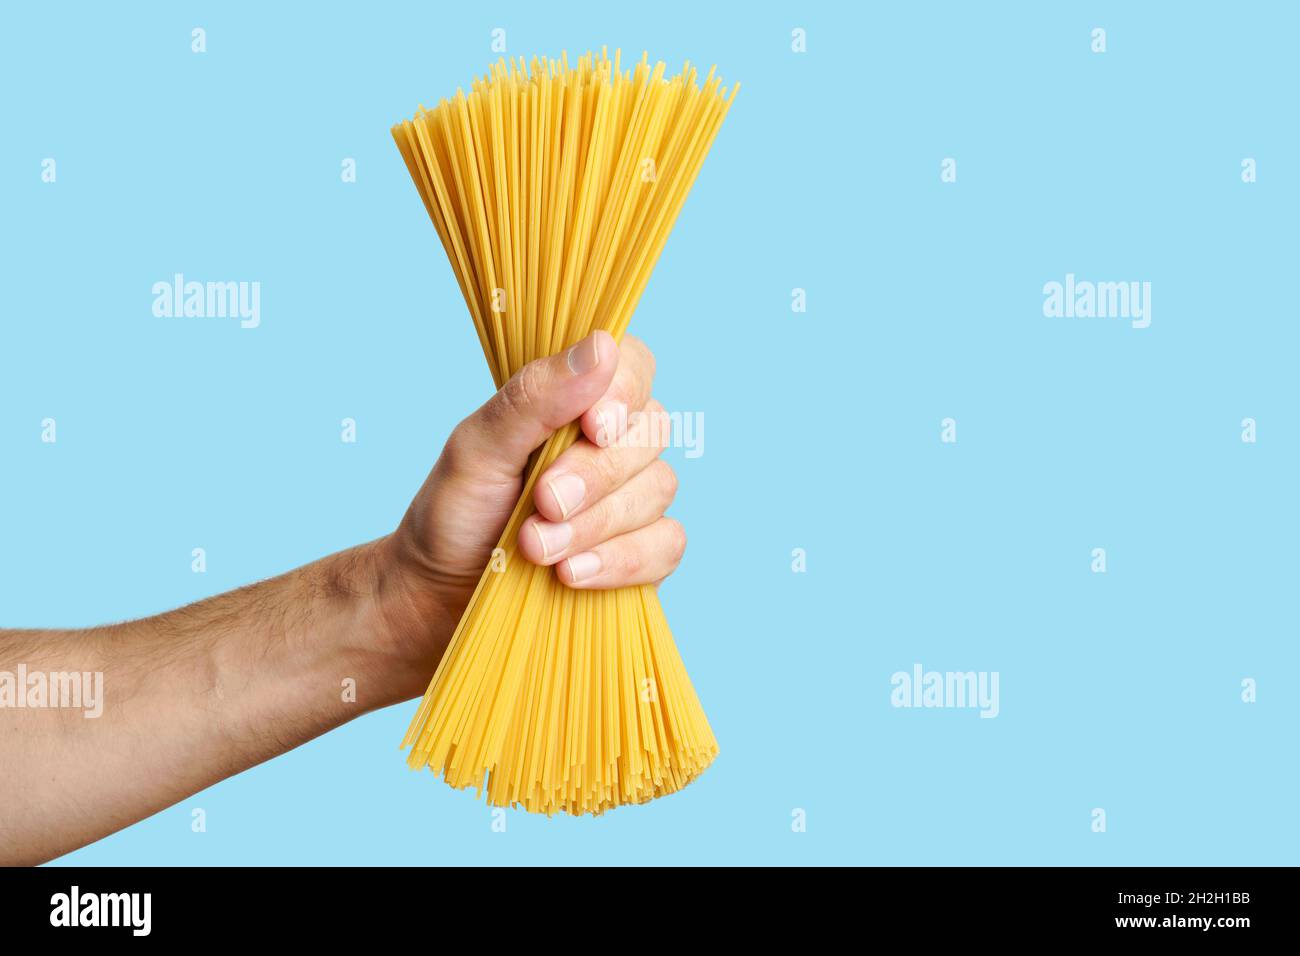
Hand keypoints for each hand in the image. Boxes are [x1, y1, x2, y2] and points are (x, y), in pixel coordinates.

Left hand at [374, 330, 685, 696]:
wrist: (440, 597)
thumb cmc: (457, 513)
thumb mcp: (478, 449)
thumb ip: (535, 398)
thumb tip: (602, 345)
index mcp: (576, 399)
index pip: (634, 365)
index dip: (625, 392)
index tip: (592, 427)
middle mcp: (615, 442)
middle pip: (650, 433)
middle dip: (595, 475)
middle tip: (541, 504)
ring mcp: (634, 497)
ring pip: (657, 490)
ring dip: (595, 525)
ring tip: (536, 548)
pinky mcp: (643, 552)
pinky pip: (664, 546)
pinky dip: (619, 562)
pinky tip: (571, 575)